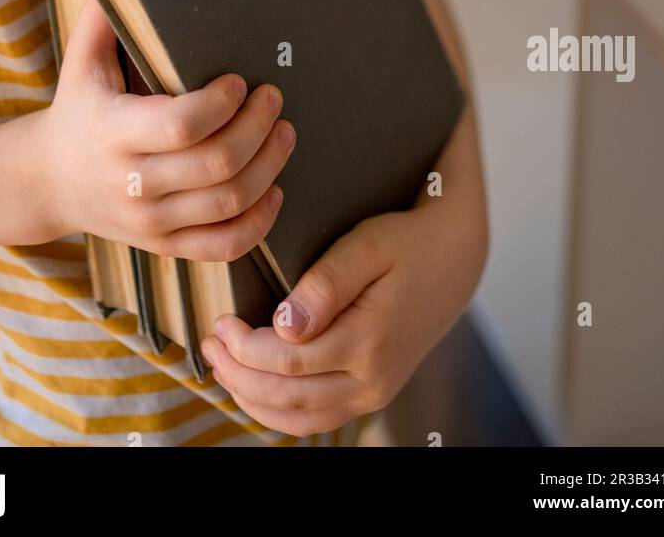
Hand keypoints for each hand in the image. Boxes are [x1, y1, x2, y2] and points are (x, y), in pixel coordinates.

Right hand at [27, 0, 296, 257]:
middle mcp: (131, 183)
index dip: (222, 104)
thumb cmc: (78, 109)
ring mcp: (149, 221)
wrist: (47, 182)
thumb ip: (104, 15)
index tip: (240, 81)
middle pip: (216, 165)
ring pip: (227, 204)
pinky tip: (274, 190)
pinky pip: (222, 246)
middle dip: (258, 128)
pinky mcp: (164, 245)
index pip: (181, 125)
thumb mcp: (80, 61)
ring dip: (269, 167)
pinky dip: (259, 223)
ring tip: (284, 133)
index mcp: (113, 132)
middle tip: (275, 100)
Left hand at [199, 108, 488, 438]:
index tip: (219, 321)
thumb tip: (286, 324)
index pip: (289, 362)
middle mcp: (373, 380)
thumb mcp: (368, 245)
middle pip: (288, 398)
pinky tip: (252, 384)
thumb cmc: (406, 244)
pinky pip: (315, 420)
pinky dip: (277, 411)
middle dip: (238, 375)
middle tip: (209, 342)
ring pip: (299, 420)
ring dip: (251, 399)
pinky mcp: (369, 394)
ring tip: (221, 364)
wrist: (454, 260)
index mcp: (370, 342)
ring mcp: (373, 394)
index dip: (245, 347)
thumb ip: (327, 283)